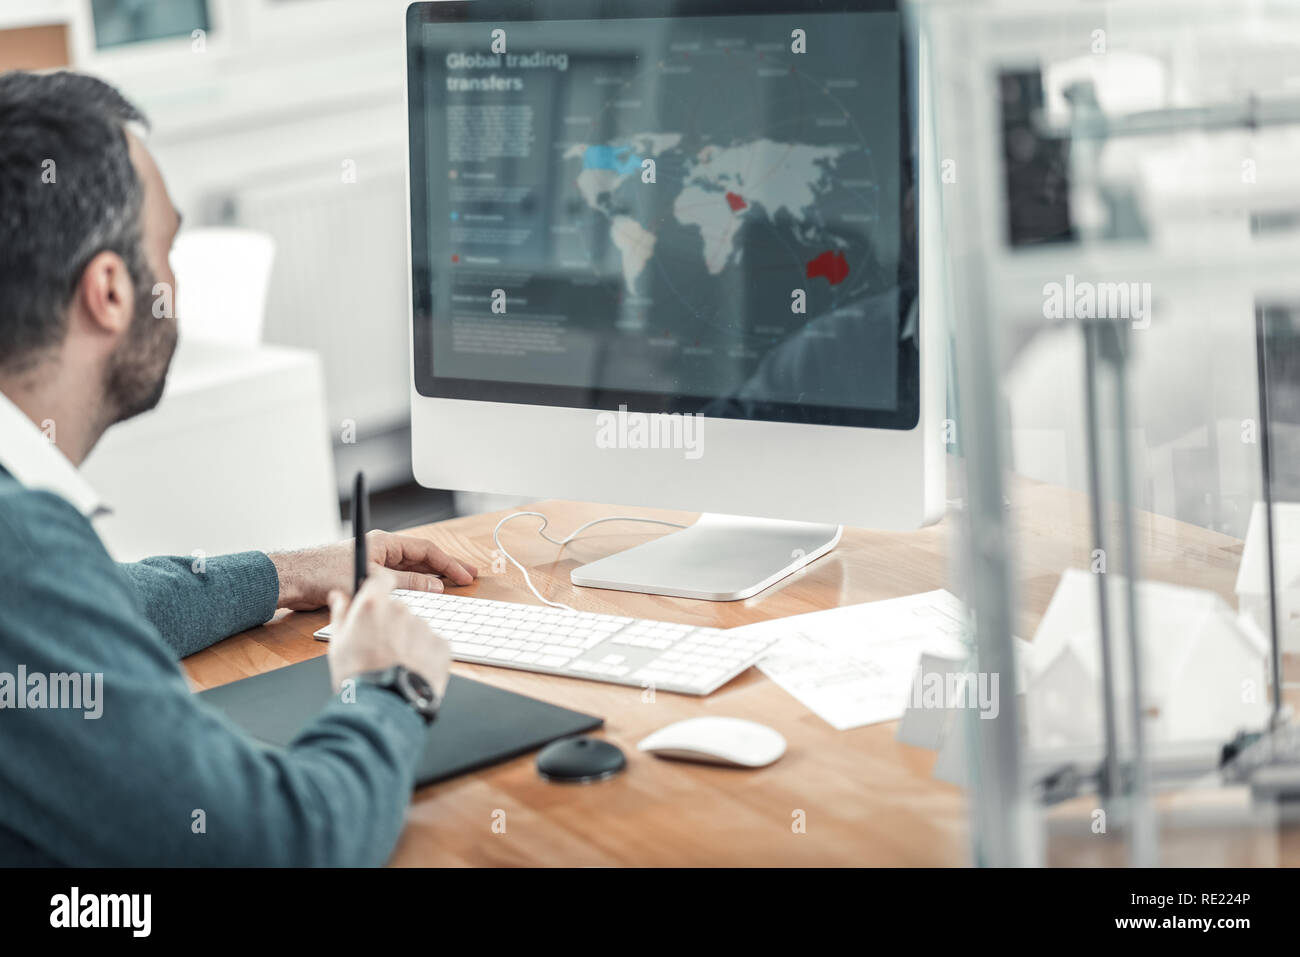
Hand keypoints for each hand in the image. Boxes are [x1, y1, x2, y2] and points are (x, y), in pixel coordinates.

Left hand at [268, 530, 477, 611]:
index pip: (425, 550)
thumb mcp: (373, 578)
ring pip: (411, 571)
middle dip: (446, 568)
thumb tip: (435, 586)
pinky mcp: (368, 580)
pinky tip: (424, 597)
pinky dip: (414, 588)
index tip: (465, 575)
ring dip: (431, 579)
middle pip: (422, 559)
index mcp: (385, 543)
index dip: (448, 562)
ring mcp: (376, 565)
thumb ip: (407, 582)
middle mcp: (382, 552)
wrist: (295, 581)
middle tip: (468, 576)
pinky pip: (399, 583)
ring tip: (452, 586)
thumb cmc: (326, 573)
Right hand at [325, 568, 451, 695]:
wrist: (385, 704)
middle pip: (398, 609)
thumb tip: (339, 596)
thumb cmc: (357, 677)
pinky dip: (424, 655)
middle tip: (380, 649)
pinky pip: (432, 644)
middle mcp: (401, 610)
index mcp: (373, 605)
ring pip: (415, 628)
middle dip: (391, 624)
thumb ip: (340, 614)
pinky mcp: (442, 644)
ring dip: (408, 641)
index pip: (381, 579)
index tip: (377, 597)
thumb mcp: (337, 644)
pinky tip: (410, 670)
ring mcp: (424, 626)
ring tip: (395, 665)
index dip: (379, 587)